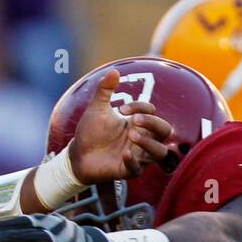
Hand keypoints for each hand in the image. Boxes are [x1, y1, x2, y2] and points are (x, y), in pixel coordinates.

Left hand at [66, 69, 171, 183]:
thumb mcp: (96, 109)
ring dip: (149, 143)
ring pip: (159, 152)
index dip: (141, 107)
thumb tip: (113, 70)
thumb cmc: (90, 132)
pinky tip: (124, 154)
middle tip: (134, 120)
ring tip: (131, 135)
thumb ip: (104, 91)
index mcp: (136, 123)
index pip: (152, 112)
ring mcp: (137, 156)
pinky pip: (139, 169)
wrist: (76, 154)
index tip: (122, 109)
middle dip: (153, 123)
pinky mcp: (128, 171)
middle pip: (165, 131)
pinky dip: (134, 162)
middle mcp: (142, 139)